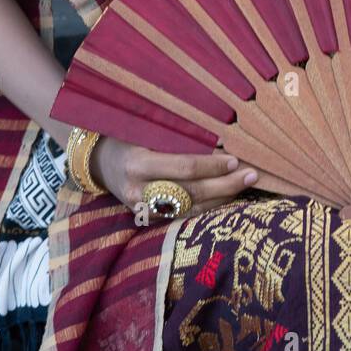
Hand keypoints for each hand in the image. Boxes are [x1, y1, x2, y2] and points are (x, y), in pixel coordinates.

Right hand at [91, 135, 258, 219]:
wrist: (99, 163)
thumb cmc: (126, 138)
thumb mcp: (143, 131)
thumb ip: (174, 135)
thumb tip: (217, 134)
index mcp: (138, 164)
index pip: (183, 167)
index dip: (211, 165)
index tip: (235, 159)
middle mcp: (140, 192)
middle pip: (192, 193)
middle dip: (225, 185)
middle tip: (251, 175)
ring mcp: (144, 210)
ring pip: (191, 209)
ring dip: (222, 199)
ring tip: (245, 187)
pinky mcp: (149, 220)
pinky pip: (184, 216)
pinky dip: (207, 208)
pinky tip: (226, 200)